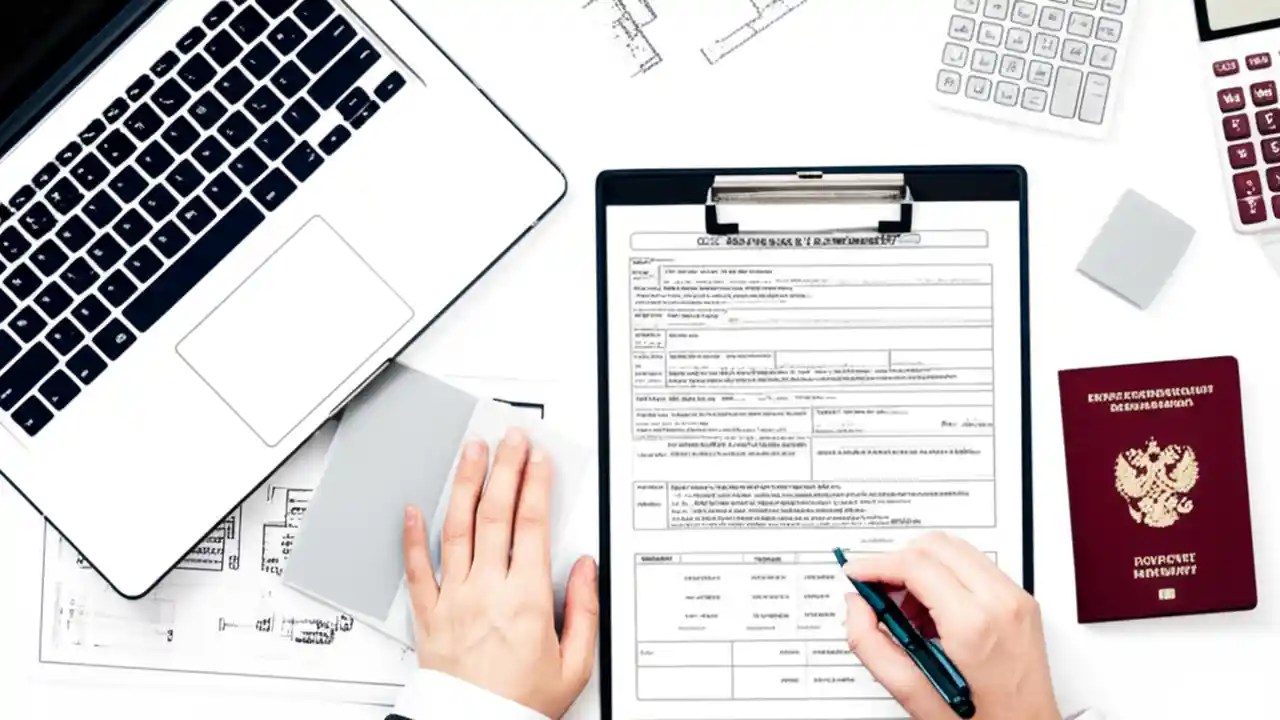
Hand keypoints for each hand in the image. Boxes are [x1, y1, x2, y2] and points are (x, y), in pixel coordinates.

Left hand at [402, 430, 598, 718]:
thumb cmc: (521, 704)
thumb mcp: (576, 664)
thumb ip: (586, 610)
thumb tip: (586, 567)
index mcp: (527, 600)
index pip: (532, 524)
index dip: (536, 484)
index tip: (539, 459)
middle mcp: (487, 591)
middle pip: (495, 514)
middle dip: (505, 468)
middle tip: (510, 439)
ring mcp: (454, 599)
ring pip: (457, 528)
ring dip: (465, 484)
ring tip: (471, 453)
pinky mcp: (430, 615)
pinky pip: (417, 569)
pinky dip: (413, 536)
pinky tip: (413, 510)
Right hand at [844, 532, 1058, 719]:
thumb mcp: (914, 694)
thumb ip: (871, 645)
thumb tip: (857, 606)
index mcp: (974, 624)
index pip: (915, 564)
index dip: (876, 564)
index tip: (856, 573)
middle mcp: (1001, 602)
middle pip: (935, 545)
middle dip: (898, 561)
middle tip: (879, 591)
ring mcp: (1017, 598)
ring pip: (956, 548)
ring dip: (922, 566)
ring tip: (909, 608)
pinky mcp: (1022, 601)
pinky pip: (975, 565)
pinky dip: (946, 575)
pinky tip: (934, 610)